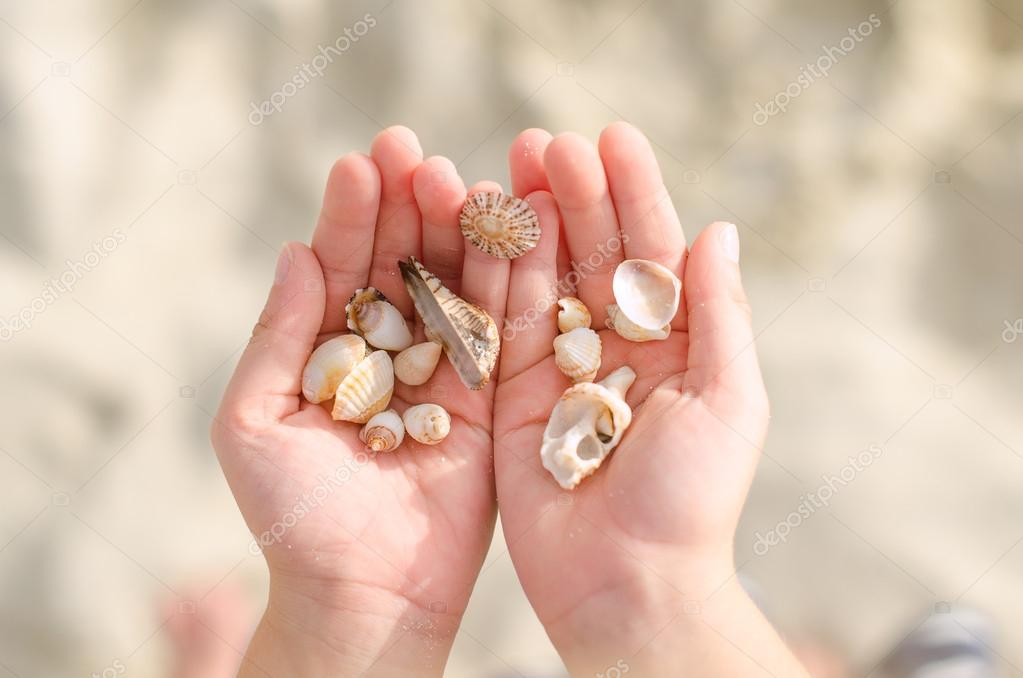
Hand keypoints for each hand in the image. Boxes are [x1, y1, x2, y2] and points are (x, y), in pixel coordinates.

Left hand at [211, 127, 510, 675]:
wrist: (364, 594)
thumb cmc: (292, 517)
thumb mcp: (255, 422)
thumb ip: (278, 338)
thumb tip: (295, 251)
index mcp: (332, 348)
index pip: (342, 265)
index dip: (351, 215)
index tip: (361, 163)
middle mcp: (391, 350)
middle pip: (404, 262)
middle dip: (409, 206)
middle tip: (415, 154)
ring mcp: (445, 372)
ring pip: (455, 285)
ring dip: (459, 232)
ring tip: (461, 179)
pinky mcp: (492, 400)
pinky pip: (501, 334)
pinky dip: (507, 282)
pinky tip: (510, 231)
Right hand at [493, 124, 808, 675]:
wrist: (626, 586)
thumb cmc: (691, 501)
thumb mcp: (726, 400)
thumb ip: (719, 315)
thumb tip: (719, 230)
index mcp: (673, 343)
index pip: (653, 252)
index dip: (635, 193)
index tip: (612, 138)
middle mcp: (615, 347)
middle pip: (592, 253)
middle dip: (574, 194)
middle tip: (547, 140)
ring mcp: (559, 368)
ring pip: (542, 279)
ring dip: (528, 220)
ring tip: (510, 163)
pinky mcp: (511, 396)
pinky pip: (500, 326)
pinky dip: (492, 275)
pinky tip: (484, 226)